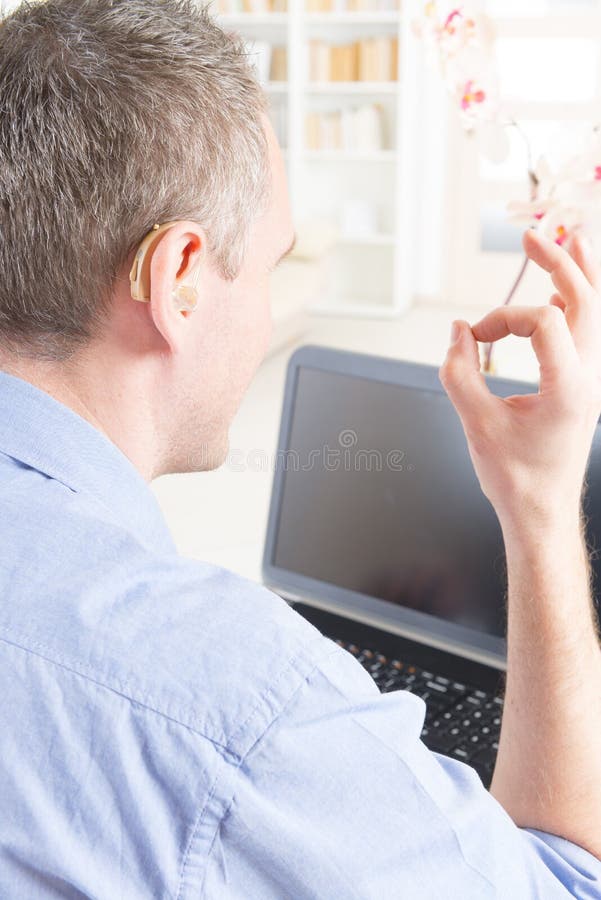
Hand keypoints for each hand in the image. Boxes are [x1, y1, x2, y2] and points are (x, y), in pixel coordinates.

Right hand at [440, 230, 600, 534]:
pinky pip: (589, 333)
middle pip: (585, 300)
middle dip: (559, 261)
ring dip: (580, 274)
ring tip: (572, 238)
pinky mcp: (584, 387)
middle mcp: (589, 379)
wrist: (542, 512)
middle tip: (530, 236)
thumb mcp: (476, 424)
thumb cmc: (513, 477)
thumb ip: (459, 372)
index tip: (473, 338)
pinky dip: (577, 304)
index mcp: (568, 388)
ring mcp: (592, 382)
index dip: (501, 319)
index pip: (541, 321)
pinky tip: (564, 291)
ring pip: (596, 312)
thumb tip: (458, 332)